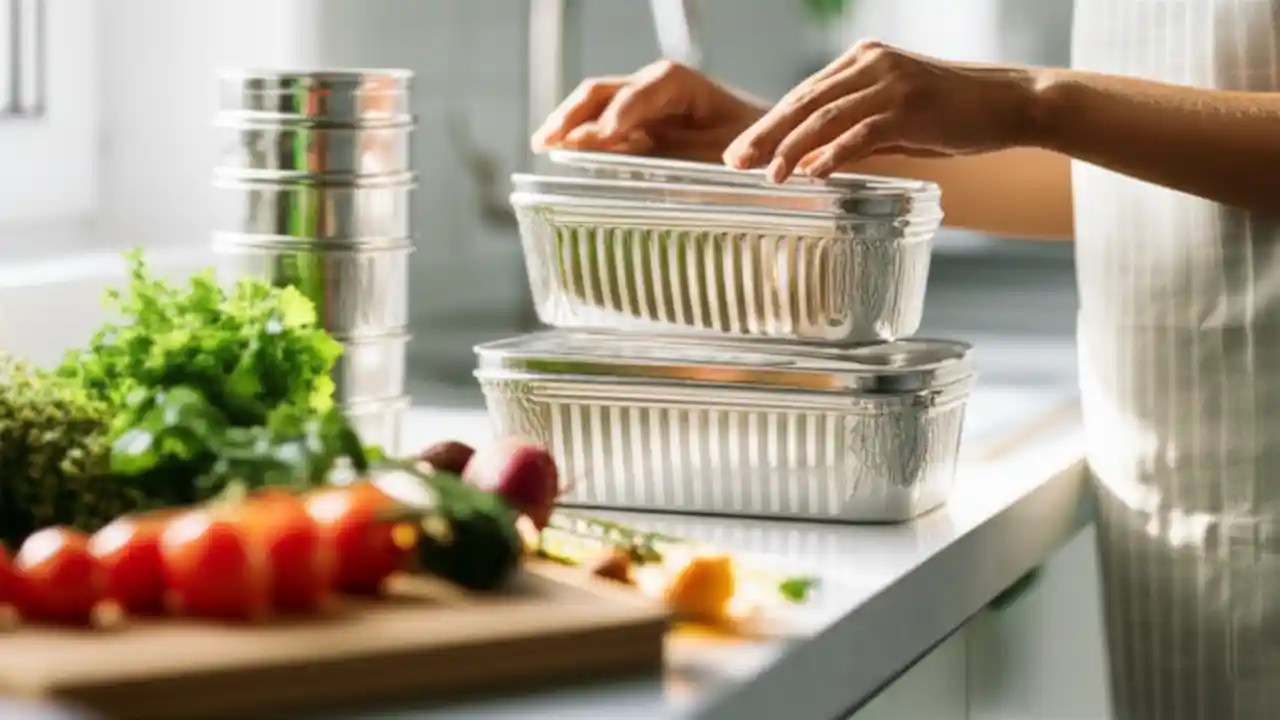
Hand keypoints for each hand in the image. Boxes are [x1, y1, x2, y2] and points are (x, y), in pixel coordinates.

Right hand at [531, 60, 766, 162]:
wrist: (762, 146)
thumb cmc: (752, 148)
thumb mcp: (734, 152)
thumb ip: (703, 155)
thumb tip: (678, 167)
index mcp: (683, 86)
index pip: (646, 89)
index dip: (623, 111)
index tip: (605, 136)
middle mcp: (654, 89)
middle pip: (606, 91)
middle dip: (577, 112)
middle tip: (551, 138)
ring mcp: (639, 108)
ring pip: (594, 106)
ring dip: (568, 122)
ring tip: (543, 142)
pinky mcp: (632, 128)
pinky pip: (599, 127)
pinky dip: (577, 136)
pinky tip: (558, 149)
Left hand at [723, 40, 1041, 181]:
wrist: (1010, 103)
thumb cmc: (951, 115)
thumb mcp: (892, 120)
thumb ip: (850, 135)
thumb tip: (806, 163)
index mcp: (861, 60)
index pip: (802, 94)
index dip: (767, 124)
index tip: (738, 152)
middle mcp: (871, 63)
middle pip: (803, 101)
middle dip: (765, 134)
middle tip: (735, 162)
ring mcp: (891, 82)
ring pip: (826, 115)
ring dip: (792, 147)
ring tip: (769, 175)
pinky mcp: (911, 107)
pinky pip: (862, 131)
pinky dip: (834, 153)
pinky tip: (813, 173)